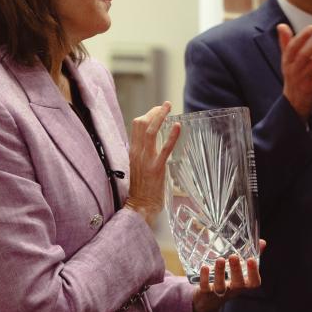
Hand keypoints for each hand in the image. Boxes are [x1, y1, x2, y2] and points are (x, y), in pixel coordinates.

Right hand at [124, 102, 178, 219]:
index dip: (148, 115)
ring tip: (169, 107)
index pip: (137, 126)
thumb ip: (143, 153)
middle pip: (141, 124)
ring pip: (151, 132)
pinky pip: (164, 149)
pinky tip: (177, 126)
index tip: (158, 110)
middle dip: (154, 112)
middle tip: (165, 106)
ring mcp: (146, 160)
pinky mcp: (156, 168)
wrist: (139, 206)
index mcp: (133, 151)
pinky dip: (171, 136)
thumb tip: (151, 142)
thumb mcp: (139, 166)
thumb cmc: (142, 188)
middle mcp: (138, 153)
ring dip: (160, 116)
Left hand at [192, 239, 265, 311]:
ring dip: (220, 272)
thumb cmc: (230, 282)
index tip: (251, 259)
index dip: (254, 272)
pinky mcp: (206, 293)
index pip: (254, 282)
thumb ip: (253, 257)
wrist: (209, 301)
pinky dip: (204, 278)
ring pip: (220, 285)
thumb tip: (262, 242)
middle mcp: (233, 289)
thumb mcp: (242, 270)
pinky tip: (204, 267)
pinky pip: (205, 287)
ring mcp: (219, 293)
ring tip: (220, 259)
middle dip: (236, 270)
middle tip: (233, 256)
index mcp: (244, 284)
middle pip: (237, 284)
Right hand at [277, 23, 311, 119]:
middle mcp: (293, 71)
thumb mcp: (287, 62)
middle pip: (304, 54)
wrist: (294, 104)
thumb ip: (286, 43)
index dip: (302, 37)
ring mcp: (302, 81)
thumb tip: (281, 25)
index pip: (292, 47)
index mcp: (287, 62)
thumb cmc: (293, 77)